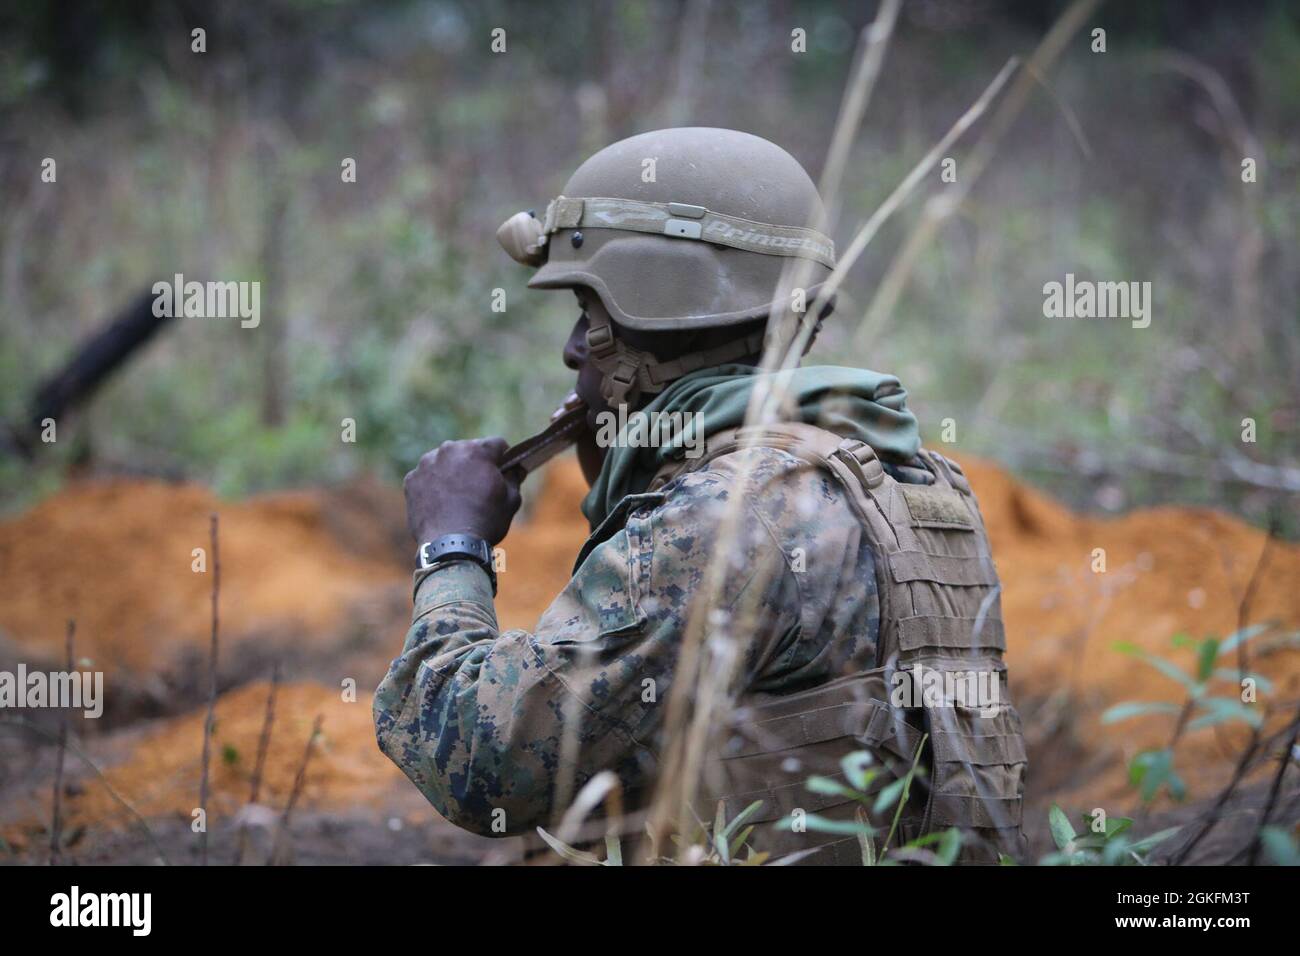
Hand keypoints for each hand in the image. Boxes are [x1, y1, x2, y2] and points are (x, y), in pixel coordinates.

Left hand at [404, 437, 522, 545]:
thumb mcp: (511, 500)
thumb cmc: (485, 521)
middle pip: (468, 450)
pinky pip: (427, 476)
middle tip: (478, 488)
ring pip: (445, 461)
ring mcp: (426, 464)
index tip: (503, 471)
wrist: (450, 546)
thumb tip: (516, 469)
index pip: (497, 444)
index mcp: (477, 450)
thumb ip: (515, 478)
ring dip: (453, 472)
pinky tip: (441, 504)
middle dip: (475, 464)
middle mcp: (449, 450)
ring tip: (458, 497)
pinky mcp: (411, 480)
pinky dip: (434, 485)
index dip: (504, 458)